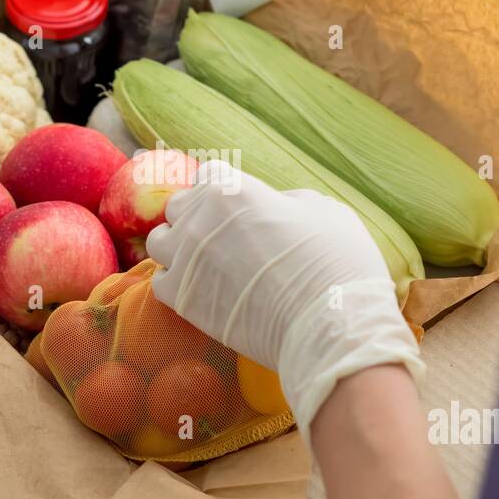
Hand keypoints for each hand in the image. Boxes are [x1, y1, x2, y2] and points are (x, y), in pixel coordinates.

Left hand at [145, 160, 423, 434]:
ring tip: (204, 263)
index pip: (209, 174)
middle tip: (223, 237)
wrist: (329, 323)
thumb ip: (286, 200)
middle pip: (179, 206)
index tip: (236, 208)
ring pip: (161, 241)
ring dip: (178, 247)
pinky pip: (161, 281)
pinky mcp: (182, 299)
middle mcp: (200, 218)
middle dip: (196, 215)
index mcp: (233, 189)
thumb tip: (272, 205)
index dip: (223, 190)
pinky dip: (176, 282)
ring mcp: (186, 259)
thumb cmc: (337, 261)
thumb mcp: (323, 210)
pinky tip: (201, 290)